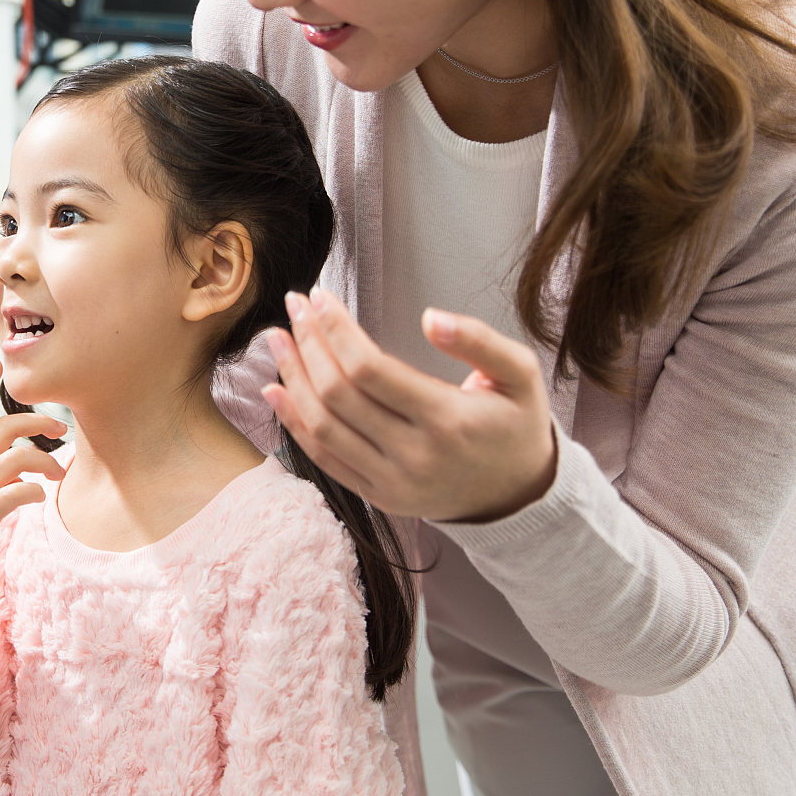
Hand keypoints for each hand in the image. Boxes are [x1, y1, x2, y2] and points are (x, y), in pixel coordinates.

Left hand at [263, 290, 556, 523]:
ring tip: (278, 339)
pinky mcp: (378, 497)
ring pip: (323, 427)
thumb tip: (430, 318)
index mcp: (448, 420)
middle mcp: (414, 456)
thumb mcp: (521, 374)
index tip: (319, 298)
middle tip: (294, 306)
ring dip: (292, 379)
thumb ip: (479, 341)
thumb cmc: (515, 424)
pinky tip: (275, 389)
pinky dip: (294, 424)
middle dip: (308, 344)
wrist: (519, 495)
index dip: (336, 329)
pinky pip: (324, 460)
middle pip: (338, 394)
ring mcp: (392, 482)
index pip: (370, 369)